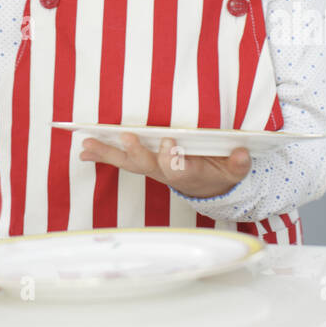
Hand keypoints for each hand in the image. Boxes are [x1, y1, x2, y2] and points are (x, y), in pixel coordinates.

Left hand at [79, 133, 251, 197]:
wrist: (209, 189)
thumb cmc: (219, 173)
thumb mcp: (234, 171)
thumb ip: (238, 165)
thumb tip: (241, 154)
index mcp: (188, 175)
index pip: (180, 168)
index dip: (174, 158)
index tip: (170, 142)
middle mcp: (166, 173)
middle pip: (148, 165)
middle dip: (138, 152)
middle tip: (128, 137)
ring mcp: (152, 169)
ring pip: (128, 162)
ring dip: (108, 153)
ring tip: (87, 145)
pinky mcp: (144, 164)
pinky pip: (121, 160)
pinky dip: (103, 155)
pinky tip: (84, 150)